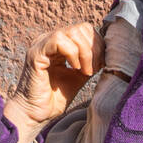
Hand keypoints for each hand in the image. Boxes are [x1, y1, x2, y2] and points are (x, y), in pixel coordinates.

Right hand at [4, 22, 103, 142]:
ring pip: (72, 32)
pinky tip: (74, 69)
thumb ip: (89, 62)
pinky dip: (72, 54)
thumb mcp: (78, 76)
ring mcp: (42, 44)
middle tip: (93, 70)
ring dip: (85, 53)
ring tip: (85, 72)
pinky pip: (59, 40)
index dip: (98, 45)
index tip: (101, 66)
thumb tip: (107, 53)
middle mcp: (49, 40)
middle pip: (81, 28)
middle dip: (94, 49)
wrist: (35, 114)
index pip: (84, 30)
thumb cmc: (54, 99)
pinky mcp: (36, 53)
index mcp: (59, 44)